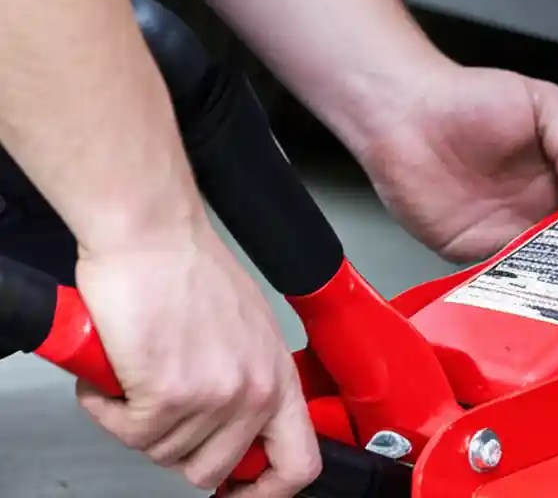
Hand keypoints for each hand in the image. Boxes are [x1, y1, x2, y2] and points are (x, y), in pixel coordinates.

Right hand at [74, 219, 319, 495]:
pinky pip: (127, 432)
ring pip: (161, 452)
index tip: (238, 492)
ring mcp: (213, 396)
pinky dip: (107, 408)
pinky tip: (115, 371)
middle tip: (156, 407)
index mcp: (278, 376)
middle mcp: (255, 391)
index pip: (299, 463)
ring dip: (135, 419)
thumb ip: (248, 378)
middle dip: (174, 448)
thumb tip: (235, 423)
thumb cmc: (191, 270)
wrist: (153, 235)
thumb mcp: (248, 330)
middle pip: (213, 469)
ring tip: (138, 369)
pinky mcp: (167, 394)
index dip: (267, 491)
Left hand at [357, 65, 557, 262]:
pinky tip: (526, 278)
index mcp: (553, 177)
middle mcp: (530, 210)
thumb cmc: (466, 97)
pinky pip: (497, 274)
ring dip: (552, 273)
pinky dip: (513, 281)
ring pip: (538, 265)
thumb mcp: (540, 102)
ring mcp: (500, 232)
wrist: (405, 110)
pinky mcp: (467, 249)